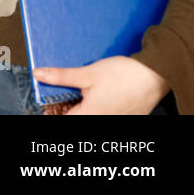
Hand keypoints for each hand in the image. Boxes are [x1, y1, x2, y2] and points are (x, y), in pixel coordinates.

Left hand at [34, 57, 170, 114]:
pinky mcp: (125, 116)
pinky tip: (95, 92)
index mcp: (91, 116)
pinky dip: (95, 105)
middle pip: (76, 118)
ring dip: (80, 105)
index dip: (52, 110)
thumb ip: (60, 77)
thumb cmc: (123, 75)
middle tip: (61, 92)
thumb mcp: (86, 73)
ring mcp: (115, 120)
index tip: (48, 100)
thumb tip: (39, 74)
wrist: (154, 75)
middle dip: (65, 107)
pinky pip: (104, 113)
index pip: (64, 120)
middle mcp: (103, 121)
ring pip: (90, 115)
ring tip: (80, 90)